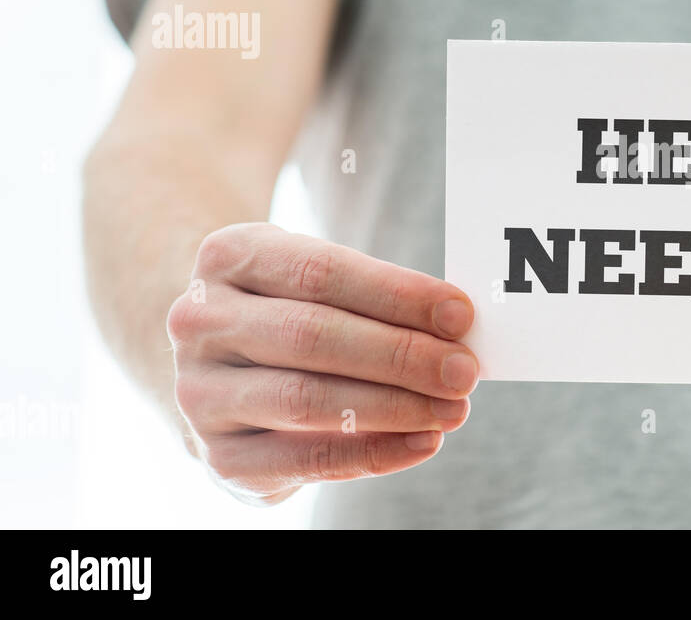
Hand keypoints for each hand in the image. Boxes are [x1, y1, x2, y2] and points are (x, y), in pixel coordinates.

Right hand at [166, 223, 478, 503]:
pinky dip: (373, 454)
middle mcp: (200, 321)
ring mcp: (200, 391)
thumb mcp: (318, 281)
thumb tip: (457, 327)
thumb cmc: (293, 310)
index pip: (321, 272)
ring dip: (395, 406)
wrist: (224, 369)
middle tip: (464, 371)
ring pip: (306, 399)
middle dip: (401, 355)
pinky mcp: (219, 454)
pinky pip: (305, 460)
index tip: (461, 315)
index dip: (397, 295)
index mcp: (228, 257)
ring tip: (453, 408)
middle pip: (313, 336)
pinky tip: (424, 442)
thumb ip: (375, 298)